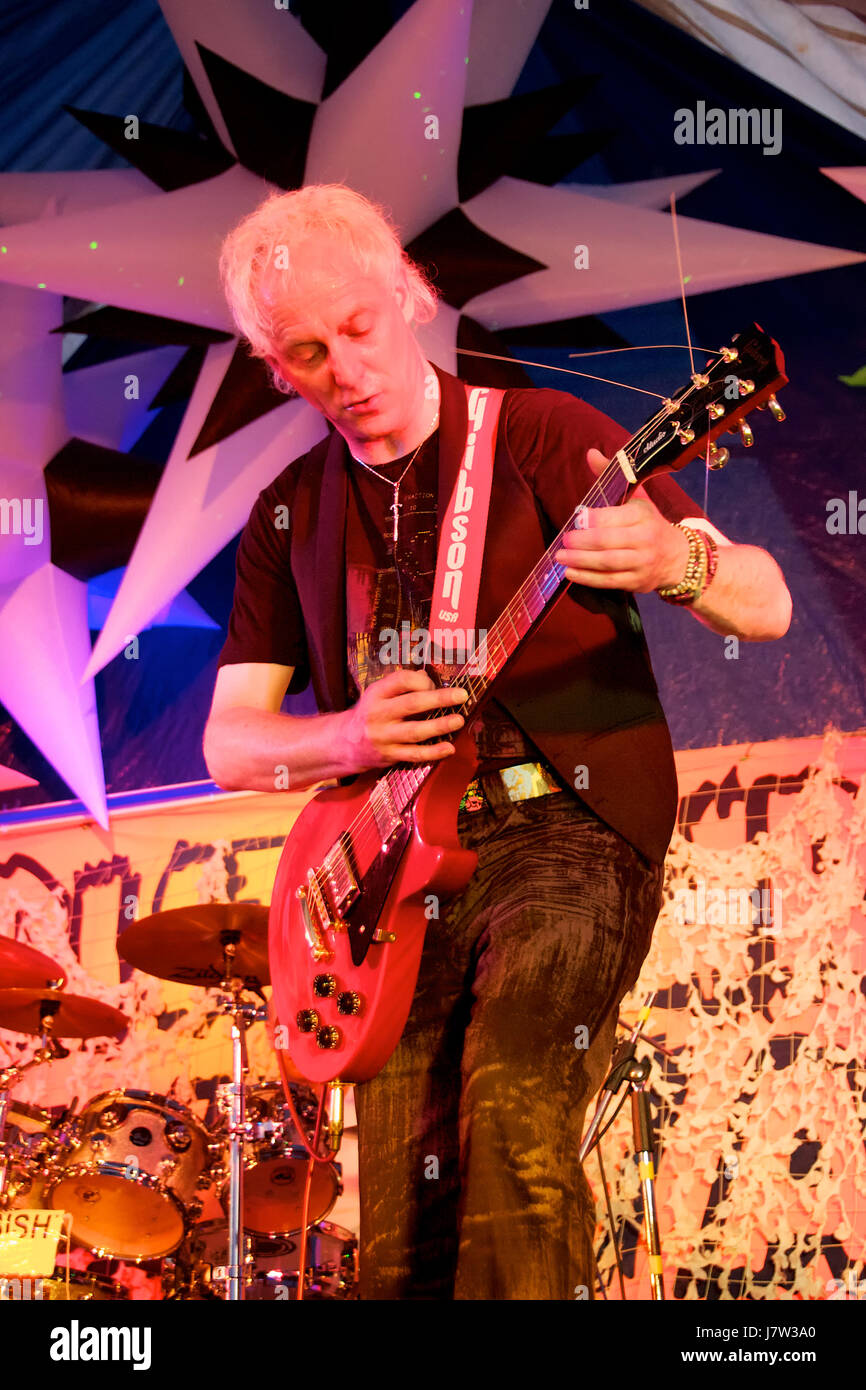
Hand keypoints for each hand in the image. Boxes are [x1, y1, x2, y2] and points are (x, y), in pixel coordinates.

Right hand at [342, 668, 467, 771]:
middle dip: (439, 699)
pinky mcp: (389, 755)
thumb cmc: (371, 713)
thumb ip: (402, 685)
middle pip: (411, 704)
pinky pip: (415, 754)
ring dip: (440, 726)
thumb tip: (428, 679)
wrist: (345, 743)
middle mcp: (378, 714)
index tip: (434, 684)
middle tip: (461, 695)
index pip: (402, 680)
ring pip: (415, 732)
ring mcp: (383, 737)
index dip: (423, 681)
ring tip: (459, 720)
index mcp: (376, 693)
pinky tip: (449, 747)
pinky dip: (433, 752)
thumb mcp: (379, 694)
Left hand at [554, 448, 688, 592]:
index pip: (614, 516)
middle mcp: (644, 539)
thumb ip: (611, 477)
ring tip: (560, 557)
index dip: (593, 519)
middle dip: (582, 541)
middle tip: (564, 540)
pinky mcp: (636, 581)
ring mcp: (641, 562)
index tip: (576, 518)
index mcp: (642, 515)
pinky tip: (571, 573)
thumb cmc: (649, 524)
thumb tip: (590, 453)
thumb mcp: (636, 498)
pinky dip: (588, 578)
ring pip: (607, 563)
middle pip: (607, 541)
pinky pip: (609, 581)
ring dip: (580, 561)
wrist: (676, 556)